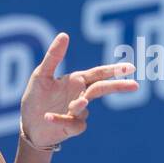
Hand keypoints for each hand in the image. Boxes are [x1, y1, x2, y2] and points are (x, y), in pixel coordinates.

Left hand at [20, 32, 138, 147]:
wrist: (28, 125)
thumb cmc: (35, 98)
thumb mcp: (41, 75)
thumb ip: (53, 57)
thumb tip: (64, 34)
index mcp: (77, 81)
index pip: (98, 74)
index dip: (114, 70)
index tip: (130, 67)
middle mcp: (80, 95)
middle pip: (101, 89)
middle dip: (118, 86)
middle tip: (135, 85)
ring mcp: (78, 112)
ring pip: (84, 108)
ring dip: (79, 105)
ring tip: (73, 105)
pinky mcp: (72, 127)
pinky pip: (73, 123)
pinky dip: (60, 120)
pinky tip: (48, 117)